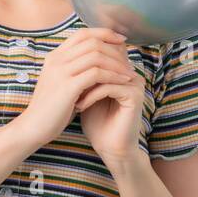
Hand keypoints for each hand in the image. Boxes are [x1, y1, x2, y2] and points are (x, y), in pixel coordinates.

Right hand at [15, 28, 135, 147]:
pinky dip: (113, 76)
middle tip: (128, 61)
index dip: (104, 34)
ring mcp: (60, 71)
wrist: (33, 127)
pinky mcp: (67, 86)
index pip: (83, 34)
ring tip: (128, 74)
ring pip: (96, 55)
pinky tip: (122, 83)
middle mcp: (56, 59)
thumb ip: (76, 70)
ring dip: (117, 64)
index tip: (120, 41)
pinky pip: (97, 73)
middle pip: (92, 42)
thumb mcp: (62, 83)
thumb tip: (101, 61)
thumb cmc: (51, 108)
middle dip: (115, 49)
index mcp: (54, 56)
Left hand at [76, 38, 144, 166]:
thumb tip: (65, 54)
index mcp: (120, 68)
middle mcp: (130, 72)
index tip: (63, 75)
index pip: (100, 50)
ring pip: (104, 72)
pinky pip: (108, 87)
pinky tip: (79, 106)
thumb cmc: (96, 120)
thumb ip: (83, 73)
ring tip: (69, 96)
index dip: (80, 60)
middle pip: (103, 57)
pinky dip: (90, 95)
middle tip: (64, 82)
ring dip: (83, 84)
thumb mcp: (86, 91)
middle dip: (81, 70)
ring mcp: (134, 83)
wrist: (109, 146)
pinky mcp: (135, 95)